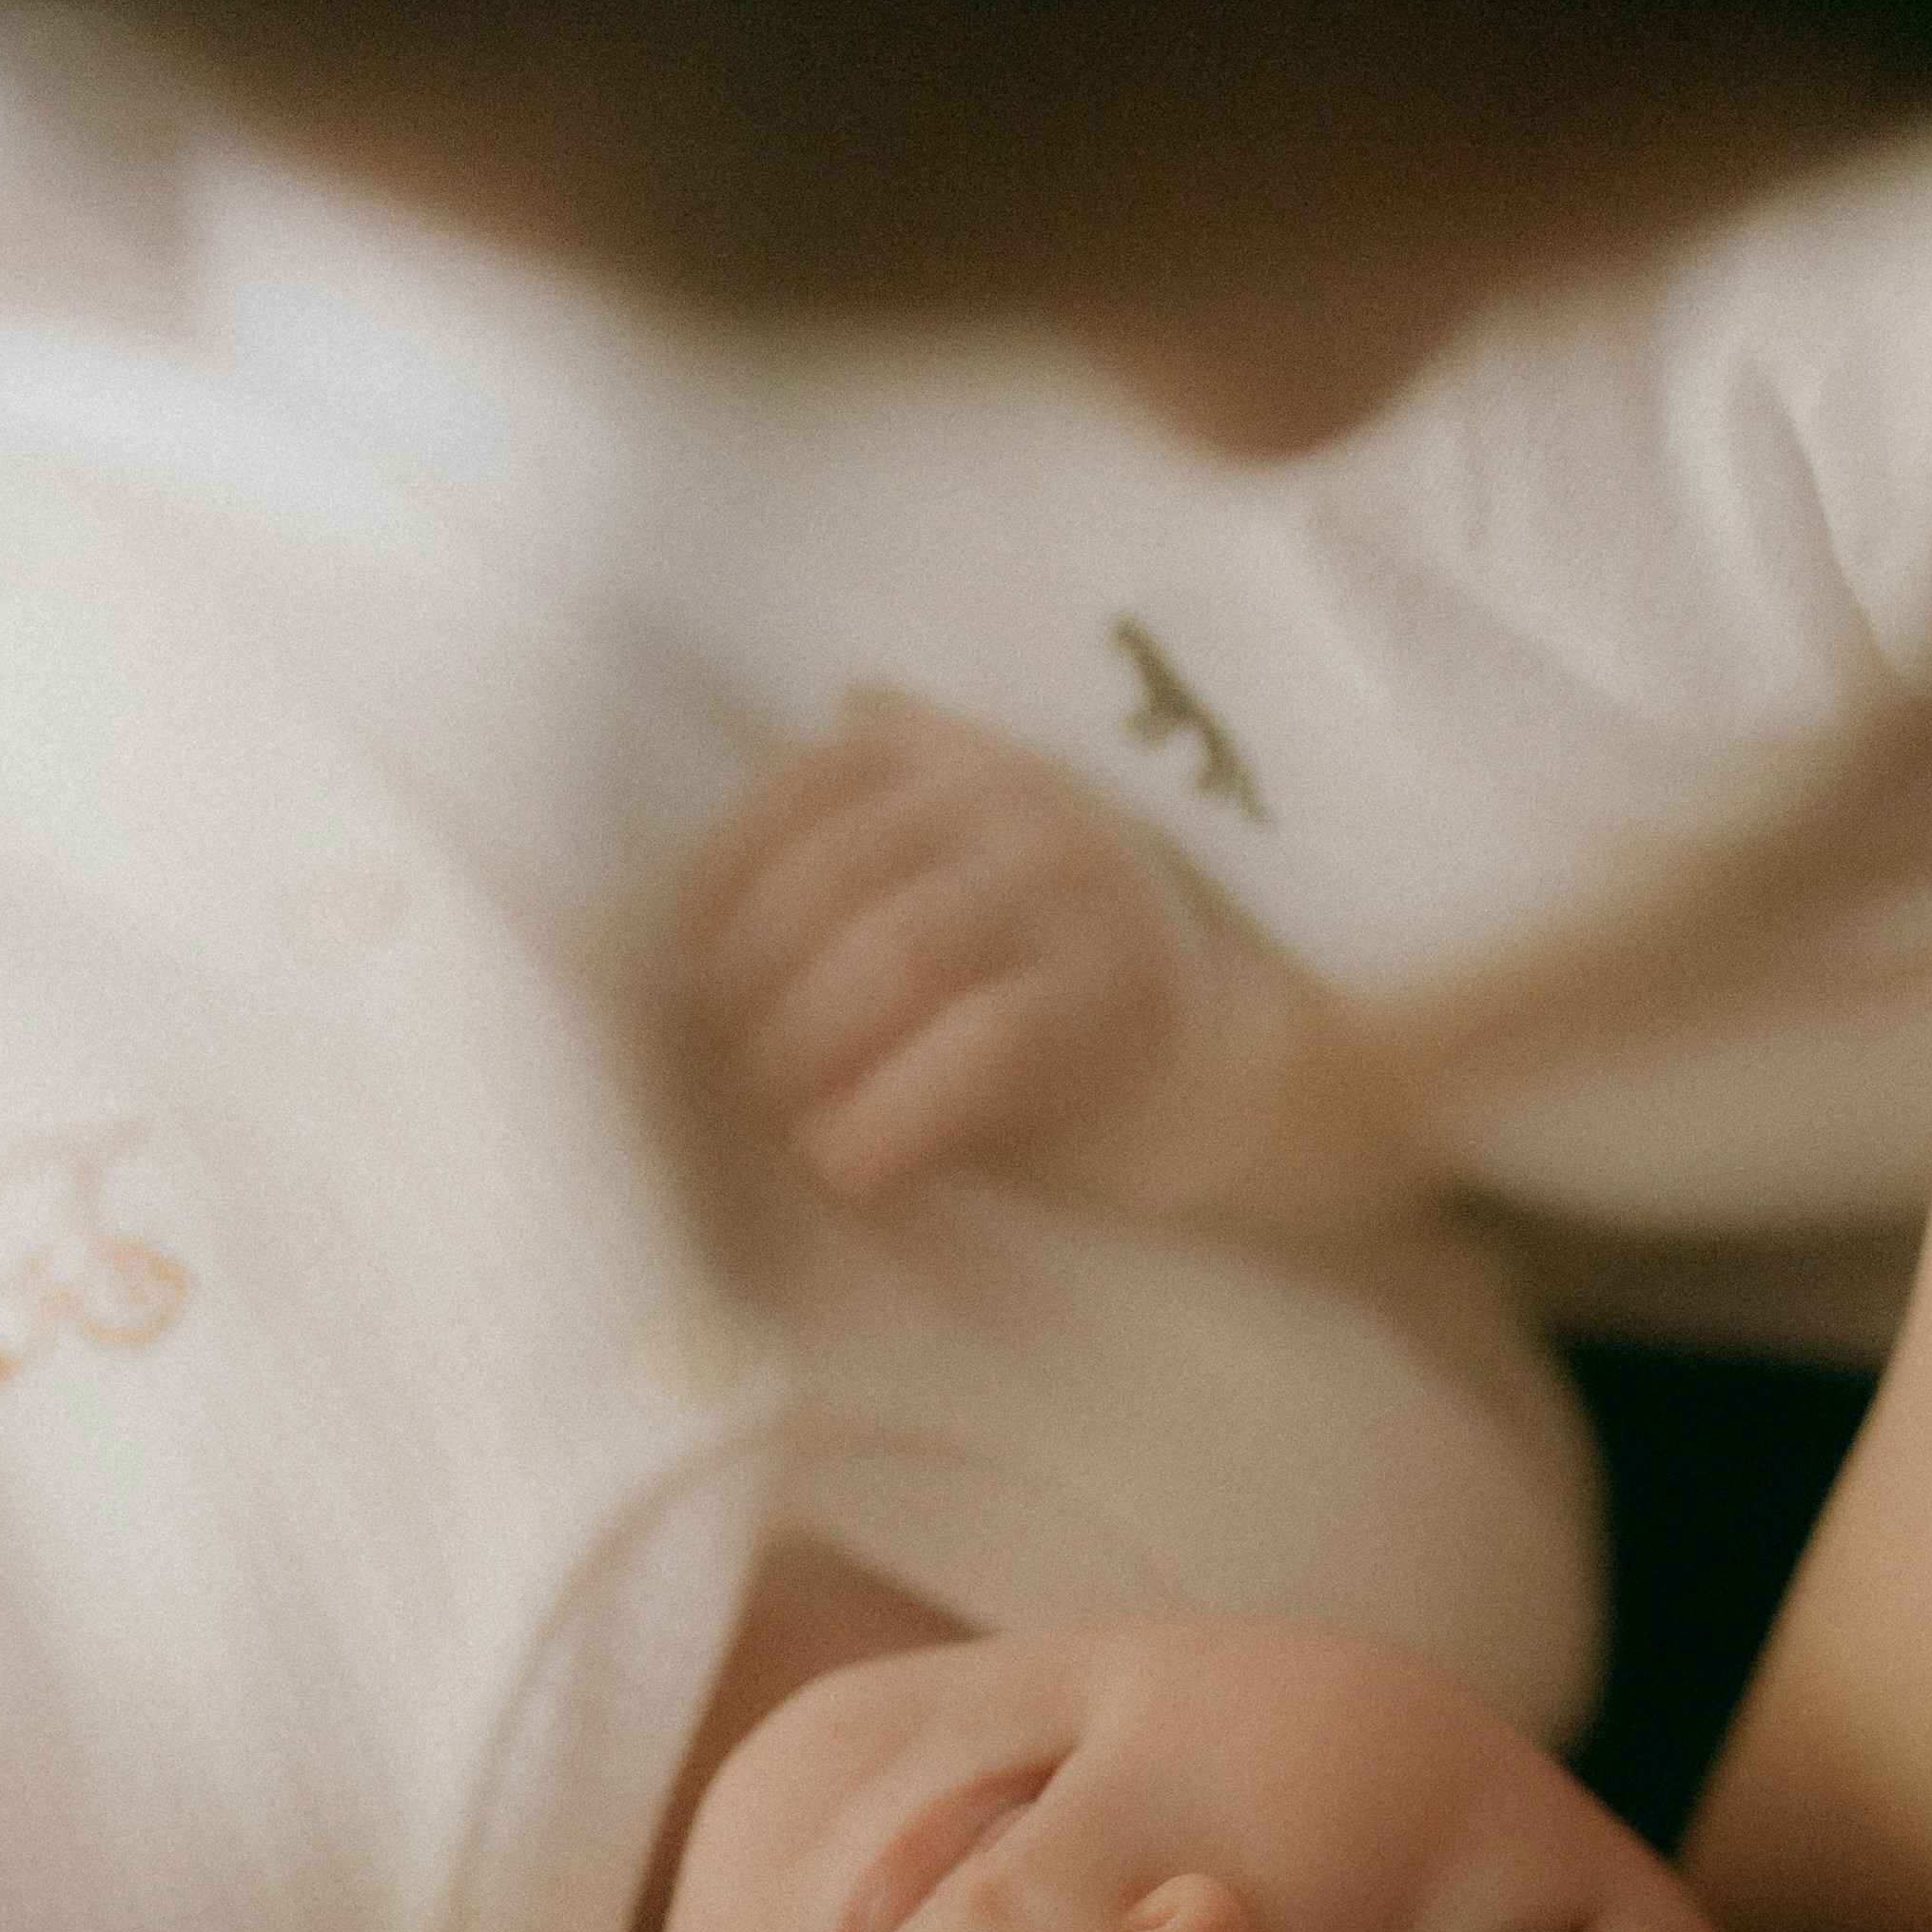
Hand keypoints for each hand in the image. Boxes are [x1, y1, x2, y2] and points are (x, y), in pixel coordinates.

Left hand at [680, 685, 1354, 1217]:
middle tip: (737, 1078)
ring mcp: (1072, 899)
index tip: (693, 971)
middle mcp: (1017, 806)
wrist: (1239, 1080)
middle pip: (831, 877)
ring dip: (807, 1052)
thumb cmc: (1061, 994)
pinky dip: (891, 1116)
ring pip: (893, 953)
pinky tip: (851, 1167)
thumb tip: (709, 861)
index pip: (807, 781)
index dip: (723, 876)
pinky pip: (978, 1050)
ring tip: (789, 1129)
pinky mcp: (1109, 1006)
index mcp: (967, 764)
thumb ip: (868, 839)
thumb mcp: (966, 883)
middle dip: (754, 990)